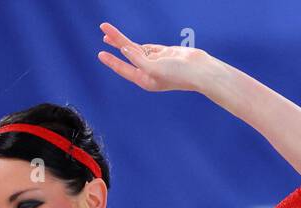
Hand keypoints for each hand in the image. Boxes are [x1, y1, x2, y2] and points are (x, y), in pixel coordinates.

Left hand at [96, 21, 213, 92]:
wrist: (200, 70)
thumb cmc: (179, 74)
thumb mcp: (155, 68)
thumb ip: (138, 59)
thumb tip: (124, 49)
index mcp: (144, 80)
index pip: (124, 69)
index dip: (112, 61)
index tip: (100, 53)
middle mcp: (148, 72)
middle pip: (127, 55)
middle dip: (115, 44)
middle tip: (103, 33)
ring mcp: (155, 62)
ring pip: (135, 49)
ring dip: (122, 41)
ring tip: (108, 34)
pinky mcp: (163, 53)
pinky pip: (146, 48)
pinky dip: (137, 45)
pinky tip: (127, 44)